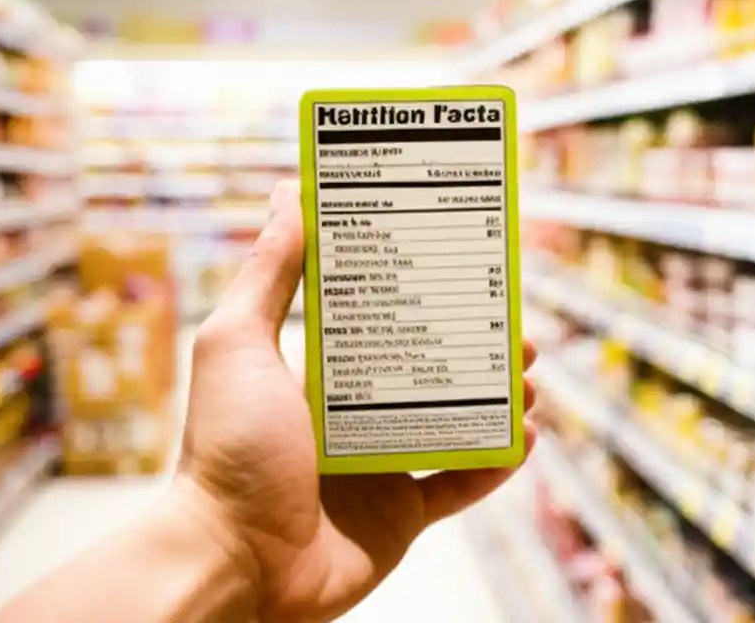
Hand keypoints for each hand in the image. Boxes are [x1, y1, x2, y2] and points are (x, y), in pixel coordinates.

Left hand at [177, 180, 536, 621]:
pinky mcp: (403, 515)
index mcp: (320, 374)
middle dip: (481, 347)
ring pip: (458, 422)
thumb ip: (267, 274)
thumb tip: (286, 194)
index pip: (386, 320)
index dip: (429, 294)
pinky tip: (524, 437)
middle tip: (516, 329)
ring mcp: (381, 465)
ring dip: (499, 399)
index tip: (467, 266)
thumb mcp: (237, 345)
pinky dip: (497, 462)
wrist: (232, 561)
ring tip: (528, 381)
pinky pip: (462, 483)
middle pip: (435, 369)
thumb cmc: (227, 451)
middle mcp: (355, 415)